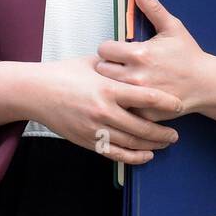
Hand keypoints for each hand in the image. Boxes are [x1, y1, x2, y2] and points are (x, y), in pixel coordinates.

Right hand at [29, 54, 182, 165]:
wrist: (36, 92)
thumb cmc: (64, 73)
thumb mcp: (92, 63)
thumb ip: (116, 65)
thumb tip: (135, 58)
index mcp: (107, 88)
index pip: (145, 98)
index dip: (166, 103)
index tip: (179, 105)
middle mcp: (103, 111)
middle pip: (142, 126)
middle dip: (163, 132)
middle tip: (176, 133)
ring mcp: (95, 129)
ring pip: (131, 143)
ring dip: (152, 145)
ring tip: (166, 143)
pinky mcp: (88, 141)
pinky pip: (115, 154)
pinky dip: (134, 157)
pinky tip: (146, 155)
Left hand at [95, 0, 213, 121]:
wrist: (206, 84)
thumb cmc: (188, 55)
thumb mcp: (172, 27)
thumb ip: (152, 7)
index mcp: (139, 53)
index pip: (104, 49)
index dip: (109, 48)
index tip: (117, 51)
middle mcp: (136, 76)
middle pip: (102, 69)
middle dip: (108, 66)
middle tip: (120, 65)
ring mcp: (139, 96)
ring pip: (109, 89)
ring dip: (113, 83)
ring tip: (125, 79)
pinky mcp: (143, 112)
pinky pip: (123, 106)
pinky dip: (125, 101)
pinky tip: (133, 95)